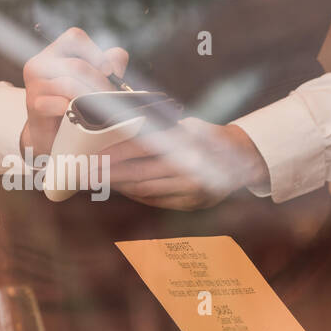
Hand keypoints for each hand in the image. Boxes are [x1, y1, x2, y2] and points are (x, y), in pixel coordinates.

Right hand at [19, 27, 127, 156]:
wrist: (52, 134)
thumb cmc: (75, 102)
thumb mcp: (94, 79)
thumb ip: (110, 63)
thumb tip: (115, 60)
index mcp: (54, 52)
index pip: (74, 37)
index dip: (94, 51)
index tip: (108, 71)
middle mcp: (40, 63)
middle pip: (76, 65)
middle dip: (99, 82)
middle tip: (111, 96)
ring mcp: (34, 83)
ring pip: (69, 84)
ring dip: (91, 97)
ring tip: (101, 108)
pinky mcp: (34, 104)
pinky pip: (60, 103)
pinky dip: (74, 110)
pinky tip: (79, 116)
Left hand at [102, 118, 267, 209]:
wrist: (243, 159)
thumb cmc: (208, 137)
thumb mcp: (187, 126)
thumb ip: (160, 130)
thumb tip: (122, 128)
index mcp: (186, 145)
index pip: (142, 150)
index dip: (116, 154)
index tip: (95, 155)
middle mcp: (189, 169)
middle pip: (139, 173)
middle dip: (110, 174)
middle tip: (87, 172)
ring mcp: (191, 190)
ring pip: (145, 189)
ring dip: (120, 186)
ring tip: (100, 180)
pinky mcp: (191, 204)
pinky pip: (156, 201)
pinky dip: (136, 194)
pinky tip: (123, 189)